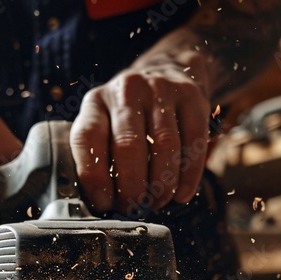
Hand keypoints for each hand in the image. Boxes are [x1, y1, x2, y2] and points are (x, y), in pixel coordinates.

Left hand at [71, 52, 210, 216]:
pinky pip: (193, 142)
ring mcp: (161, 90)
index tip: (104, 203)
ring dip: (162, 184)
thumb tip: (102, 204)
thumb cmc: (129, 113)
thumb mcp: (104, 123)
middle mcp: (126, 90)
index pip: (87, 139)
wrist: (168, 69)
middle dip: (131, 186)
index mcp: (96, 101)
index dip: (94, 176)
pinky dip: (188, 175)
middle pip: (128, 146)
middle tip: (133, 208)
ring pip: (165, 145)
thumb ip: (98, 155)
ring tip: (157, 202)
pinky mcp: (192, 97)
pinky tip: (181, 193)